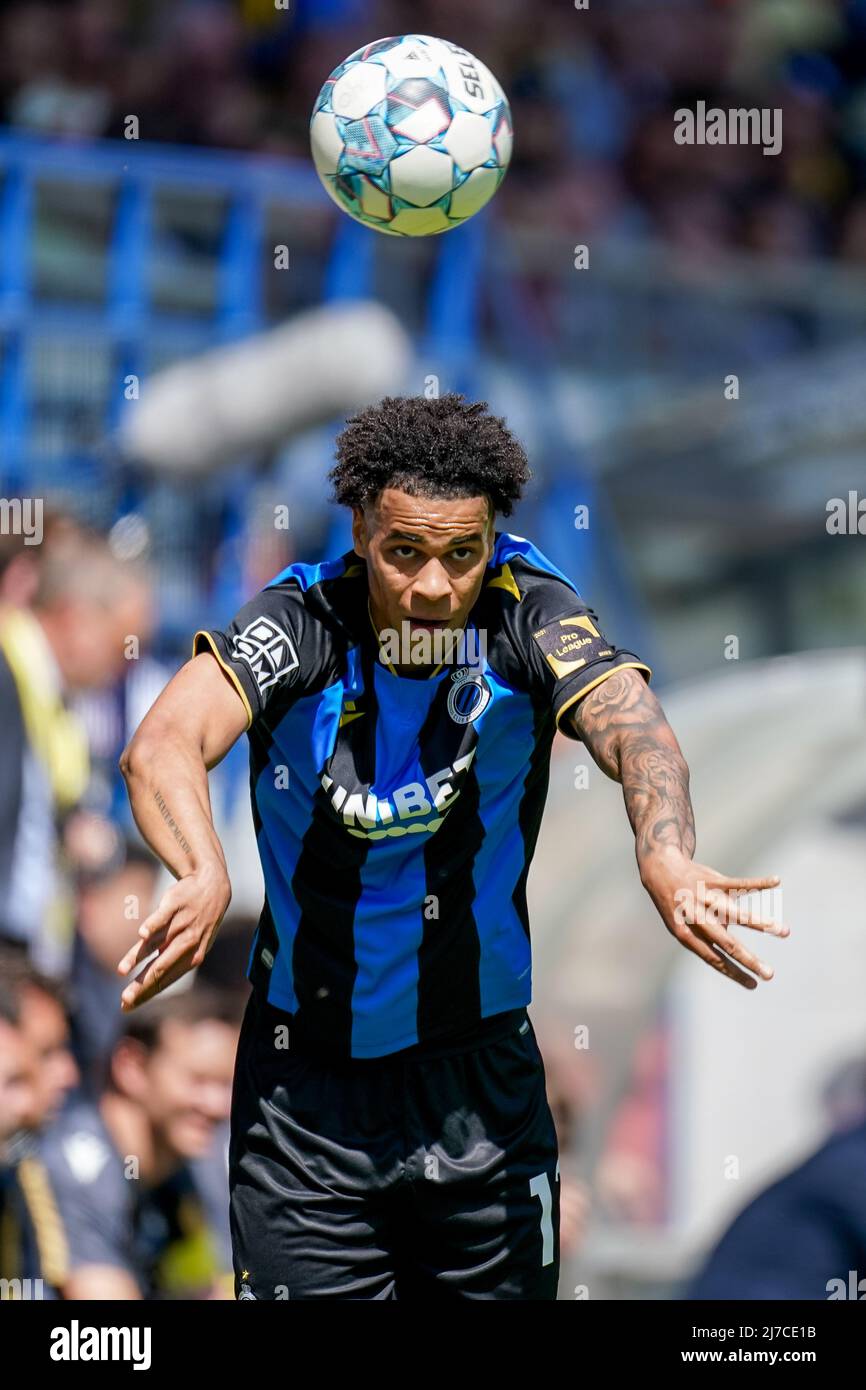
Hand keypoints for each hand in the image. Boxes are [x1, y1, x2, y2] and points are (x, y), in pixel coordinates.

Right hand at [116, 865, 230, 1009]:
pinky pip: (163, 917)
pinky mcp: (175, 905)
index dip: (145, 994)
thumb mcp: (188, 946)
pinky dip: (153, 925)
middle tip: (125, 999)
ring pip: (157, 944)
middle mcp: (187, 944)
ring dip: (138, 957)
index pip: (164, 981)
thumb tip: (143, 987)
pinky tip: (142, 935)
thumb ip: (166, 963)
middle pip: (161, 968)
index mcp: (190, 958)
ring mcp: (181, 924)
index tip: (126, 1006)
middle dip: (142, 985)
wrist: (211, 886)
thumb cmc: (194, 922)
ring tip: (121, 971)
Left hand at [638, 847, 787, 987]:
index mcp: (687, 934)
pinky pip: (738, 883)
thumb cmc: (678, 905)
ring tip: (784, 932)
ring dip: (761, 924)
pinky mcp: (712, 880)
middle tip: (770, 975)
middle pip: (726, 943)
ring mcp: (705, 898)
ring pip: (735, 914)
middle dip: (749, 960)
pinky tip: (776, 881)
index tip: (754, 985)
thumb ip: (709, 937)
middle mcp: (696, 918)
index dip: (733, 973)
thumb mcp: (684, 925)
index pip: (714, 959)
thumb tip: (734, 951)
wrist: (660, 870)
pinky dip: (758, 883)